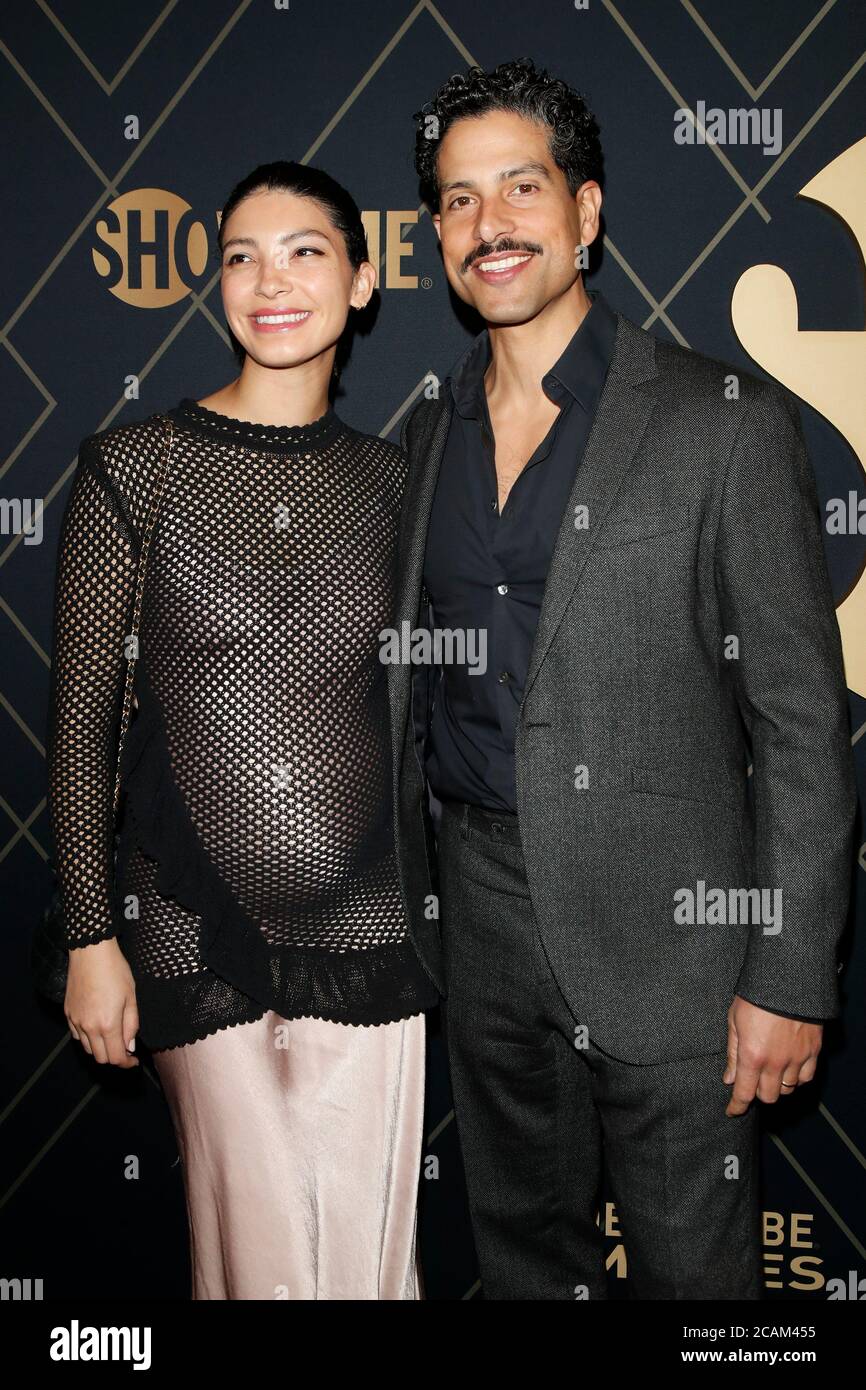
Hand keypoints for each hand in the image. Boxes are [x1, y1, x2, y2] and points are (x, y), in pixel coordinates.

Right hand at [65, 939, 139, 1068]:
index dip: (126, 1063)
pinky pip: (76, 1036)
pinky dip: (87, 1039)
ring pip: (87, 1049)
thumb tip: (130, 1046)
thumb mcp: (131, 997)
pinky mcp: (68, 1013)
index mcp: (108, 1024)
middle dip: (115, 1058)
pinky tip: (97, 1029)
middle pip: (101, 1058)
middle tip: (125, 1050)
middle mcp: (89, 1027)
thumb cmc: (115, 970)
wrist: (91, 952)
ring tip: (112, 1038)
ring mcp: (75, 1021)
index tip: (134, 1061)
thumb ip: (131, 1024)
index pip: (116, 1058)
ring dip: (101, 1049)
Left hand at [723, 995, 820, 1115]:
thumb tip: (730, 1079)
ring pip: (788, 1089)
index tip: (732, 1111)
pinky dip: (797, 1078)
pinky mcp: (813, 1051)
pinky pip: (806, 1077)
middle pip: (768, 1096)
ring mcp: (797, 1058)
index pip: (744, 1094)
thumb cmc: (756, 997)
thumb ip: (733, 1054)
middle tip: (752, 1082)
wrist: (787, 980)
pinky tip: (790, 1068)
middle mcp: (776, 1063)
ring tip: (771, 1072)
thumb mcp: (734, 1022)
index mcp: (752, 1056)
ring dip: (777, 1085)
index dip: (737, 1107)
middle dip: (758, 1093)